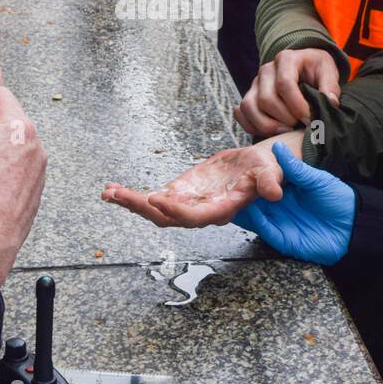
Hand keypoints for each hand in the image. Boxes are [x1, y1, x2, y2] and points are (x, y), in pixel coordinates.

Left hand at [102, 142, 283, 227]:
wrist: (257, 165)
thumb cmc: (265, 168)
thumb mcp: (270, 170)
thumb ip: (268, 181)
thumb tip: (274, 192)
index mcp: (221, 209)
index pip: (195, 217)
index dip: (176, 210)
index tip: (156, 197)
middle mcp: (201, 211)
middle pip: (167, 218)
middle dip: (142, 208)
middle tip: (118, 195)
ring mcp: (187, 204)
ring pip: (155, 211)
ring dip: (131, 203)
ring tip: (108, 193)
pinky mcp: (179, 193)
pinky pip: (153, 199)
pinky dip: (132, 196)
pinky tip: (112, 190)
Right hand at [232, 143, 354, 263]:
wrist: (354, 228)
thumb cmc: (339, 201)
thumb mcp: (317, 180)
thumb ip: (295, 167)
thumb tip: (277, 147)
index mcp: (287, 189)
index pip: (262, 182)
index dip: (250, 175)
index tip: (238, 166)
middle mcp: (279, 205)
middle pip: (252, 198)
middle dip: (240, 191)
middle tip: (228, 181)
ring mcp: (278, 222)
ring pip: (252, 214)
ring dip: (241, 206)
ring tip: (231, 195)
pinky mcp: (280, 238)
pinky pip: (262, 229)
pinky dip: (252, 221)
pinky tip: (245, 211)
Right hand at [236, 48, 340, 138]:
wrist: (304, 66)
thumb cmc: (315, 69)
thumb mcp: (328, 70)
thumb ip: (330, 86)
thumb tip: (330, 102)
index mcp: (286, 59)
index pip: (284, 84)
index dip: (297, 106)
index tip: (309, 119)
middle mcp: (266, 70)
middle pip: (266, 99)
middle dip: (284, 118)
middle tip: (299, 126)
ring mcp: (254, 84)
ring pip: (249, 107)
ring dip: (267, 125)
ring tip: (286, 131)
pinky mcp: (249, 96)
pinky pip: (240, 113)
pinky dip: (252, 126)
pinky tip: (271, 132)